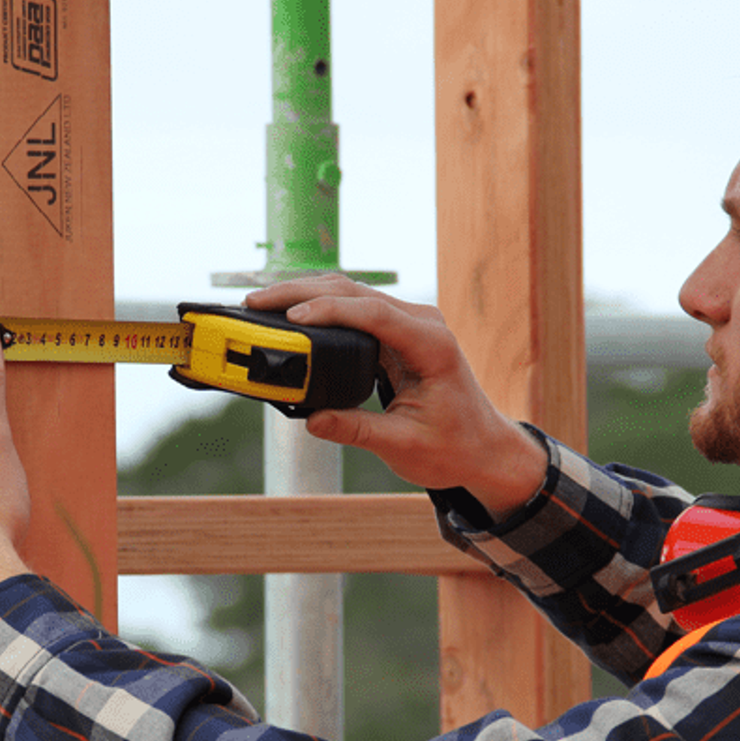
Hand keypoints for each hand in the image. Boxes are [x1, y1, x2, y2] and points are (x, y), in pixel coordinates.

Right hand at [245, 275, 547, 518]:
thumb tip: (313, 419)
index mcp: (432, 346)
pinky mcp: (398, 334)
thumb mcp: (404, 446)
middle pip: (357, 293)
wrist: (483, 448)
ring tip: (263, 304)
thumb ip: (358, 430)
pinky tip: (290, 314)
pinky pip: (355, 310)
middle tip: (256, 302)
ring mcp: (411, 325)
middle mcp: (423, 325)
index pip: (375, 314)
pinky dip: (321, 308)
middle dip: (304, 293)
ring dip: (307, 295)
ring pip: (352, 294)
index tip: (292, 318)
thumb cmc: (454, 448)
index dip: (331, 312)